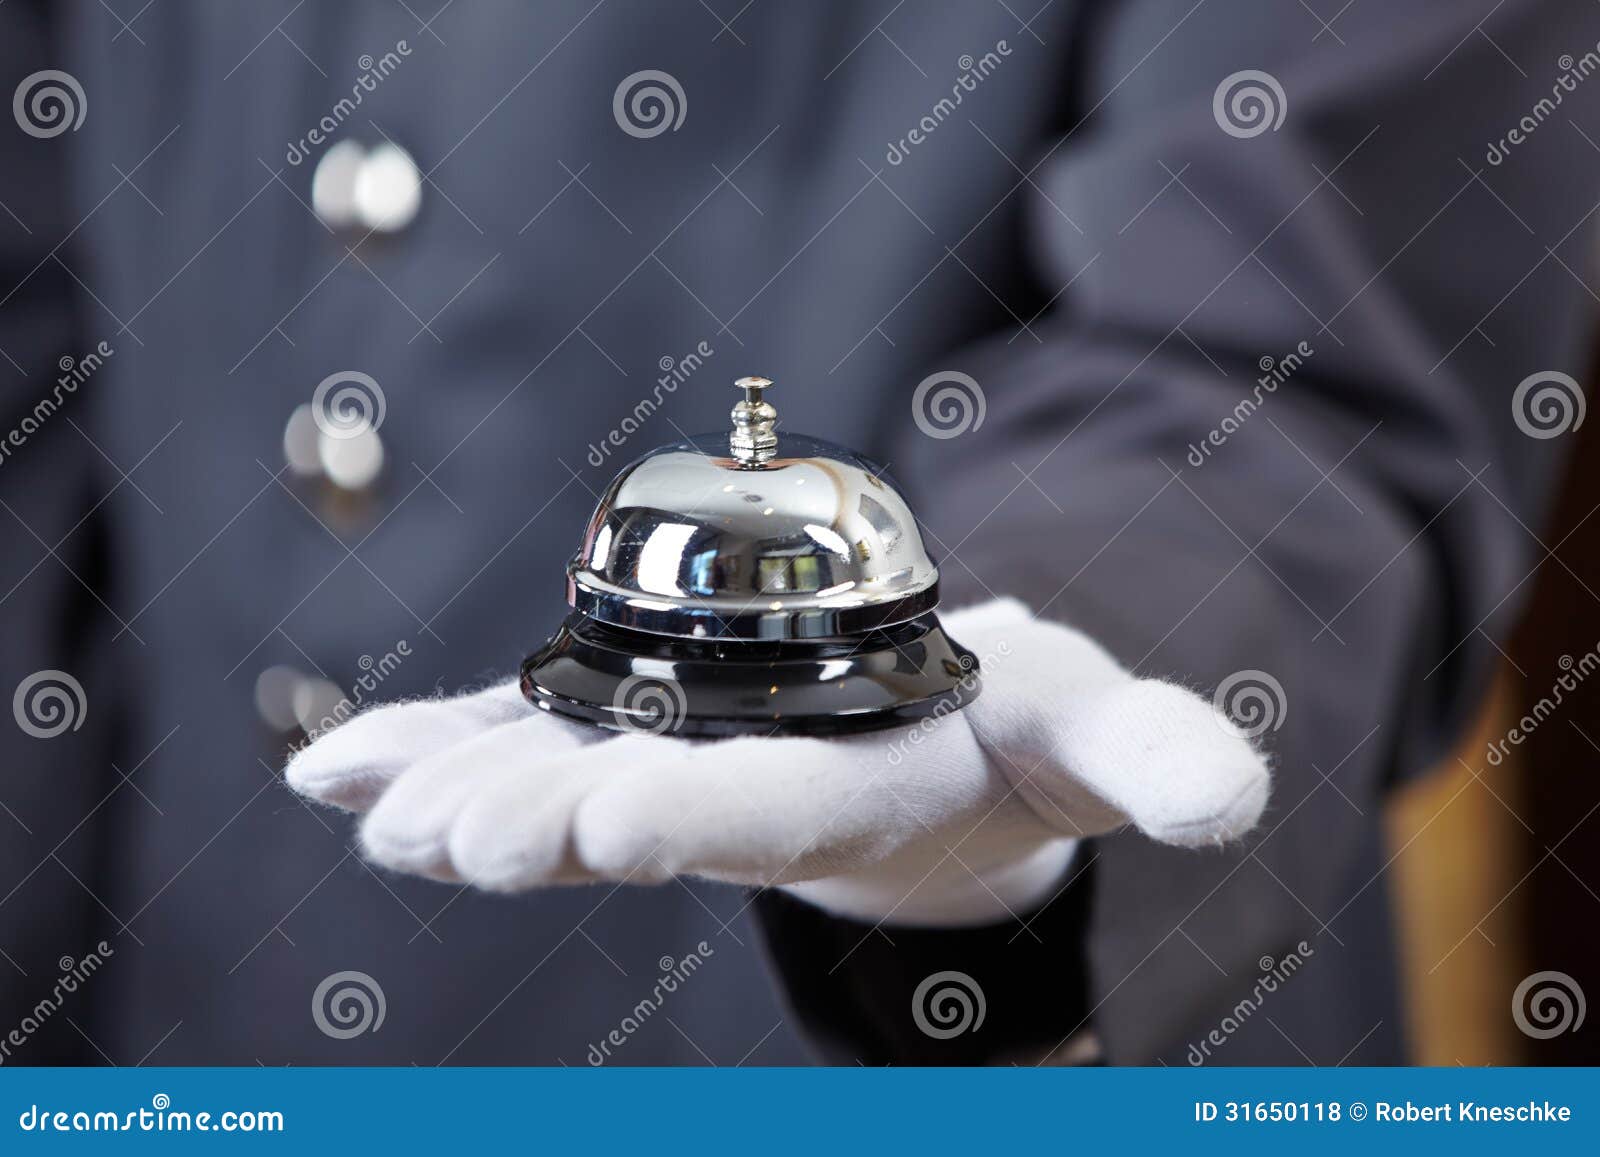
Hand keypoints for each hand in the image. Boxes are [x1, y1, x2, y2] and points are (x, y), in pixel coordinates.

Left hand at [286, 598, 1269, 926]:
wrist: (944, 767)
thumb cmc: (1027, 737)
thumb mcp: (1106, 726)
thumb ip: (1161, 758)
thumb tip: (1232, 802)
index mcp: (854, 793)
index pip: (764, 813)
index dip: (686, 818)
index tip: (602, 827)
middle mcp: (747, 797)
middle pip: (632, 810)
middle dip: (534, 823)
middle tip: (437, 836)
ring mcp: (677, 770)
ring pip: (555, 782)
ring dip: (456, 793)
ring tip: (357, 800)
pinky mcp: (634, 742)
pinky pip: (526, 741)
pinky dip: (434, 745)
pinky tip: (333, 764)